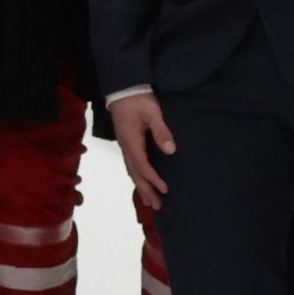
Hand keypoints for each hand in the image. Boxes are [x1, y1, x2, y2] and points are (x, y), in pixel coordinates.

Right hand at [102, 85, 174, 201]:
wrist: (123, 88)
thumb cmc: (139, 99)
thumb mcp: (152, 112)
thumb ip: (161, 131)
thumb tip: (171, 150)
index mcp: (132, 141)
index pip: (143, 165)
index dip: (154, 179)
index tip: (165, 189)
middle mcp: (126, 147)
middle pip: (135, 173)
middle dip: (146, 190)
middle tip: (157, 206)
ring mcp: (125, 146)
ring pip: (132, 171)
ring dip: (141, 187)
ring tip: (150, 202)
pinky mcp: (127, 143)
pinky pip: (131, 165)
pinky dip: (138, 177)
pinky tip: (142, 182)